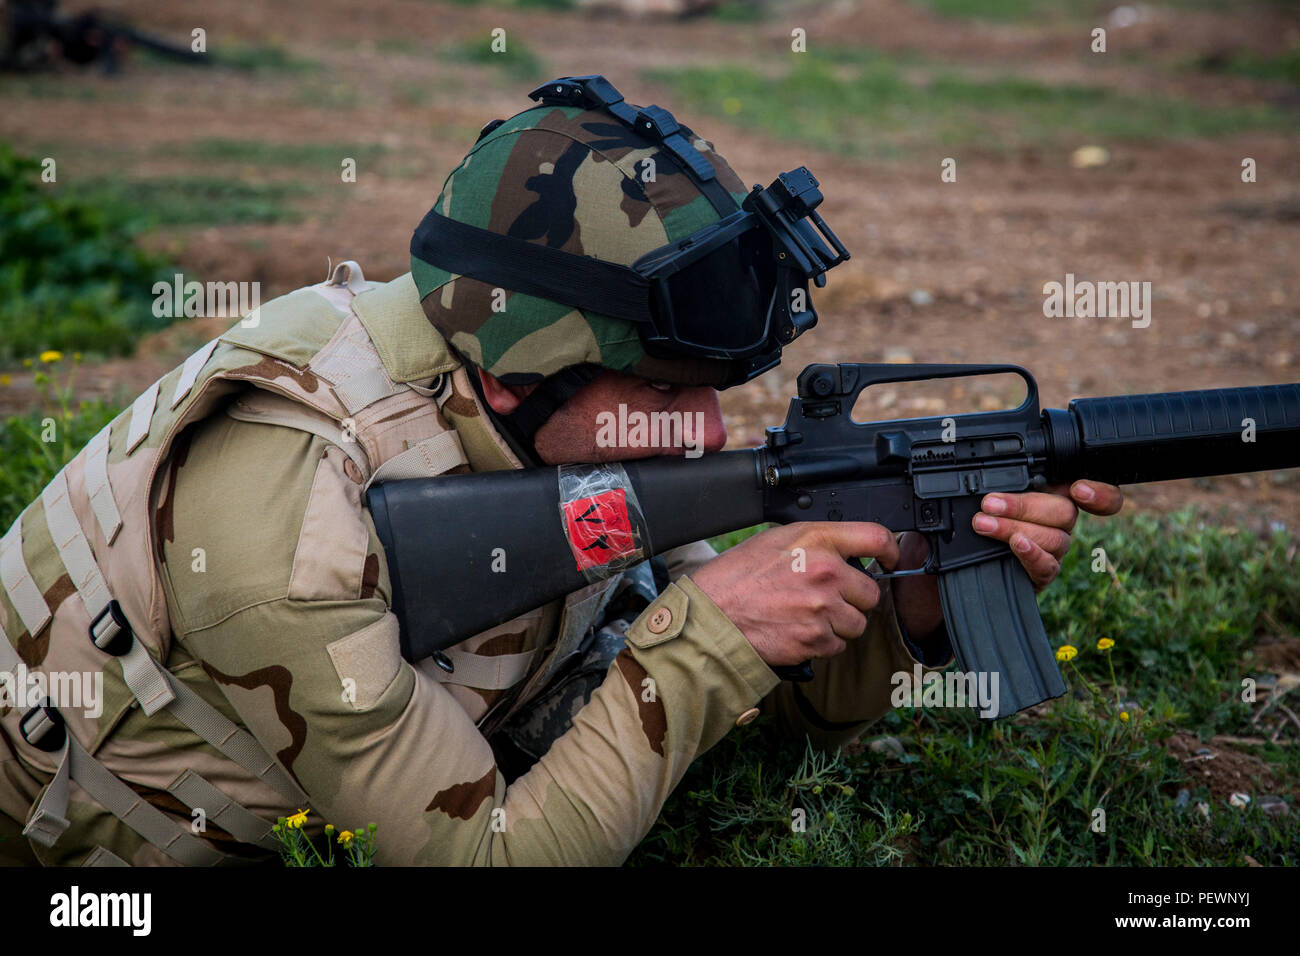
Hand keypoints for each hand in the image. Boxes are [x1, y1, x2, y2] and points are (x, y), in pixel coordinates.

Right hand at [692, 522, 899, 667]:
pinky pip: (838, 645)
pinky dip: (823, 643)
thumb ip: (816, 543)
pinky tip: (798, 631)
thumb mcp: (776, 540)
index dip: (891, 550)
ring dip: (839, 624)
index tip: (891, 559)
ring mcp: (822, 607)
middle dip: (852, 598)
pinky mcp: (816, 639)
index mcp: (816, 540)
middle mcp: (825, 571)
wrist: (712, 615)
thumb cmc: (737, 577)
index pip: (876, 538)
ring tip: (807, 616)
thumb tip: (846, 553)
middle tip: (825, 598)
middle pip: (870, 592)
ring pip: (857, 623)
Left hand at [973, 479, 1124, 590]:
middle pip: (1066, 511)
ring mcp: (1055, 550)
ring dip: (1013, 529)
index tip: (1079, 489)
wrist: (975, 559)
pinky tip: (1015, 544)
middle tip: (989, 504)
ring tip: (983, 524)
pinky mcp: (1044, 574)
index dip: (1100, 493)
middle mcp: (1060, 522)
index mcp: (1053, 494)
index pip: (1093, 491)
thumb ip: (1005, 484)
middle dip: (1023, 506)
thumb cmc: (987, 518)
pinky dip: (1031, 553)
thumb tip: (993, 476)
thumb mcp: (994, 495)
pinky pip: (1047, 565)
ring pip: (1054, 538)